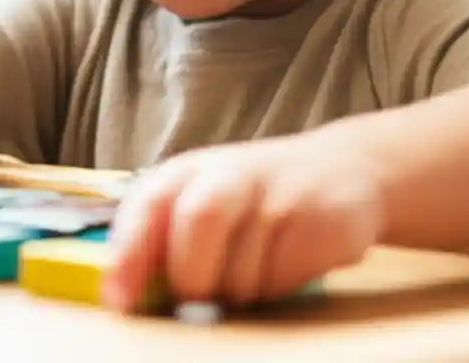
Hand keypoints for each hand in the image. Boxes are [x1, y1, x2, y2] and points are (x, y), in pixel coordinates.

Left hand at [104, 128, 384, 310]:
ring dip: (236, 292)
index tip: (120, 299)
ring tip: (252, 268)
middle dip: (191, 278)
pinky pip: (280, 281)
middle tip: (197, 297)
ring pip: (239, 272)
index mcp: (190, 170)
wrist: (348, 167)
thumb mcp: (203, 195)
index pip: (150, 203)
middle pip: (198, 224)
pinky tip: (284, 264)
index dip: (130, 252)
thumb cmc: (256, 196)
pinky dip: (272, 289)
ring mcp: (279, 197)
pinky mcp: (320, 223)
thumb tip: (124, 294)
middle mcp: (232, 173)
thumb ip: (163, 235)